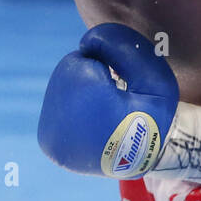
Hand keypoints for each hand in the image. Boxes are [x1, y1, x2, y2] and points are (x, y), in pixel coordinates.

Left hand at [37, 23, 178, 177]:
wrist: (143, 161)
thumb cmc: (151, 116)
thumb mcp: (154, 77)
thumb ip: (124, 48)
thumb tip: (87, 39)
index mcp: (84, 96)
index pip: (84, 58)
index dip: (108, 68)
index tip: (123, 88)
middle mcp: (58, 115)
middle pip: (67, 71)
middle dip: (91, 78)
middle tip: (114, 101)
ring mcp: (49, 131)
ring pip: (61, 88)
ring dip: (82, 91)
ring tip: (105, 113)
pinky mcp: (46, 141)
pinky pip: (56, 108)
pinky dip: (73, 109)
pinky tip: (93, 123)